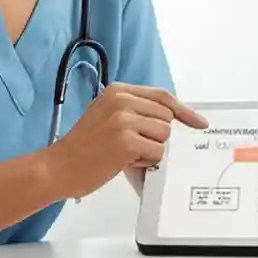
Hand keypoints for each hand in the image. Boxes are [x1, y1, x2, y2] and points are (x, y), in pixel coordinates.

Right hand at [48, 83, 207, 198]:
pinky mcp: (126, 142)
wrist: (58, 166)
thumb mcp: (106, 115)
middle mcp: (121, 100)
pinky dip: (145, 162)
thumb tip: (170, 120)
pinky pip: (157, 153)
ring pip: (164, 135)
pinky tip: (122, 162)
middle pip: (166, 117)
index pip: (162, 96)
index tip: (199, 123)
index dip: (183, 110)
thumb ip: (134, 110)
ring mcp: (124, 120)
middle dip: (156, 136)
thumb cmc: (84, 147)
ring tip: (124, 154)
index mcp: (117, 91)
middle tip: (132, 146)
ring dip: (150, 149)